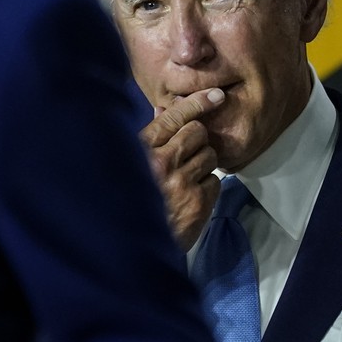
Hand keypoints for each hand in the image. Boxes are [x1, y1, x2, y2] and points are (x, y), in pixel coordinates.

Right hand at [139, 88, 224, 251]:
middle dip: (197, 141)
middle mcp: (160, 163)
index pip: (174, 116)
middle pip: (198, 133)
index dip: (197, 102)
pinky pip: (215, 182)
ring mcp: (180, 183)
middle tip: (187, 155)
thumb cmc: (126, 199)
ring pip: (209, 156)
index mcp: (140, 150)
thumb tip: (164, 108)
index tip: (216, 95)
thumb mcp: (129, 162)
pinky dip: (206, 187)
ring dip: (202, 164)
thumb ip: (149, 136)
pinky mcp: (197, 204)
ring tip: (186, 178)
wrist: (129, 246)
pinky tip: (190, 196)